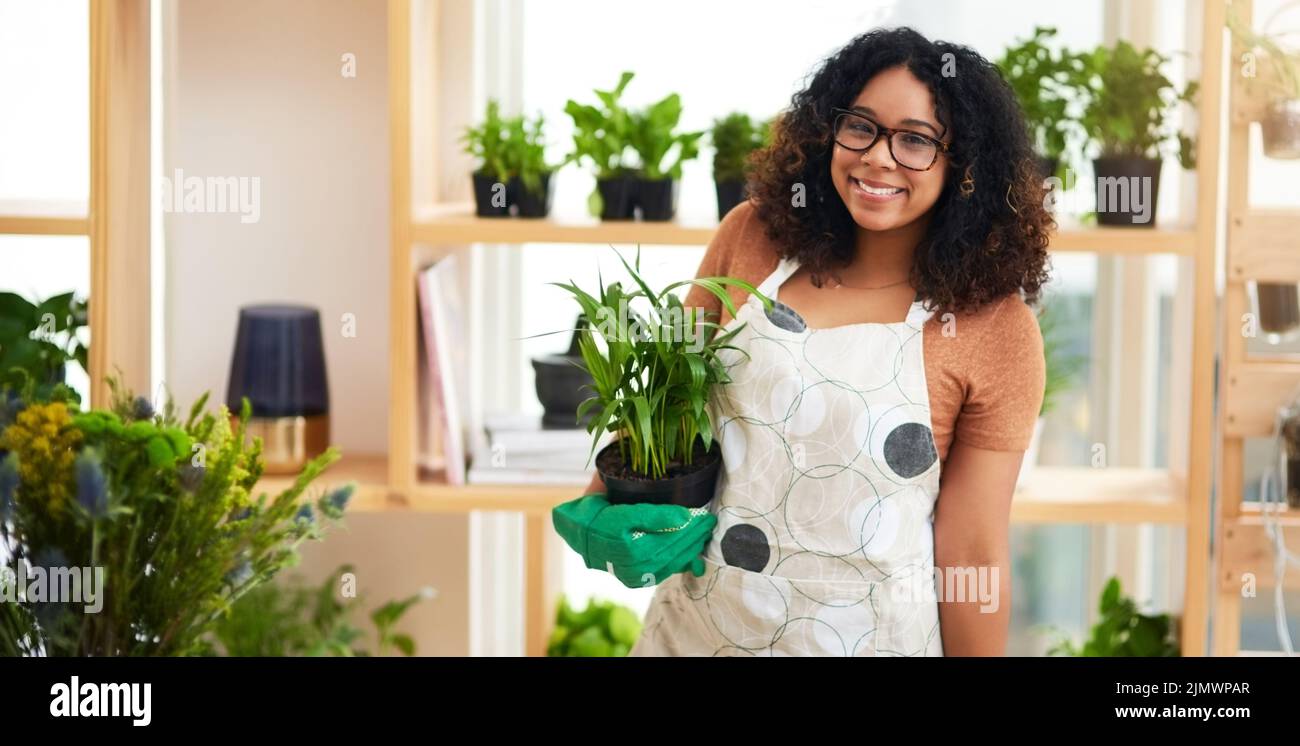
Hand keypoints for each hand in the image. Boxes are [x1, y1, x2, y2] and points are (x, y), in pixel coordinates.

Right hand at [552, 493, 716, 587]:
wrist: (578, 534)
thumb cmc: (599, 515)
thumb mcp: (624, 509)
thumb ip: (654, 514)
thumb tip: (683, 518)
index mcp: (631, 547)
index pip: (670, 536)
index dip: (691, 526)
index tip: (706, 515)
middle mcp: (633, 566)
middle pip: (672, 550)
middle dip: (694, 537)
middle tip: (709, 524)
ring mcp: (634, 575)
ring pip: (670, 563)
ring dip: (689, 550)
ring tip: (702, 536)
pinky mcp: (634, 580)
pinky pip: (662, 573)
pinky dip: (678, 563)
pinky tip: (689, 555)